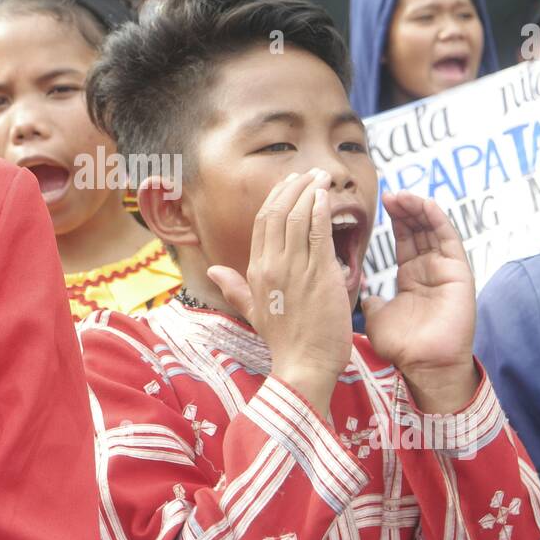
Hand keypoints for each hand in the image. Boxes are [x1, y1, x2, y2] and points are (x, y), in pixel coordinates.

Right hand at [208, 170, 351, 418]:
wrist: (304, 366)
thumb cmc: (285, 342)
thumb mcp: (253, 312)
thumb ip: (235, 288)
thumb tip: (213, 270)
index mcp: (255, 272)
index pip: (263, 223)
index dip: (276, 198)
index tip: (291, 183)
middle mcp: (270, 265)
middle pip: (278, 213)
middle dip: (294, 187)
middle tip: (309, 173)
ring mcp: (293, 269)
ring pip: (298, 217)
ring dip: (310, 192)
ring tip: (322, 177)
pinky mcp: (318, 274)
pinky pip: (318, 233)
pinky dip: (321, 211)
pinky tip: (326, 197)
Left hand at [360, 191, 477, 414]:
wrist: (424, 365)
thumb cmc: (403, 347)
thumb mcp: (378, 319)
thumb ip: (371, 303)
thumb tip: (363, 296)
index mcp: (412, 279)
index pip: (404, 241)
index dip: (395, 221)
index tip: (381, 203)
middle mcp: (430, 271)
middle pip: (419, 231)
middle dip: (405, 210)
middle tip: (390, 193)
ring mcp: (446, 270)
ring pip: (433, 231)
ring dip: (418, 210)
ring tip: (402, 195)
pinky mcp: (459, 273)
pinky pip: (449, 240)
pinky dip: (437, 220)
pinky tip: (424, 205)